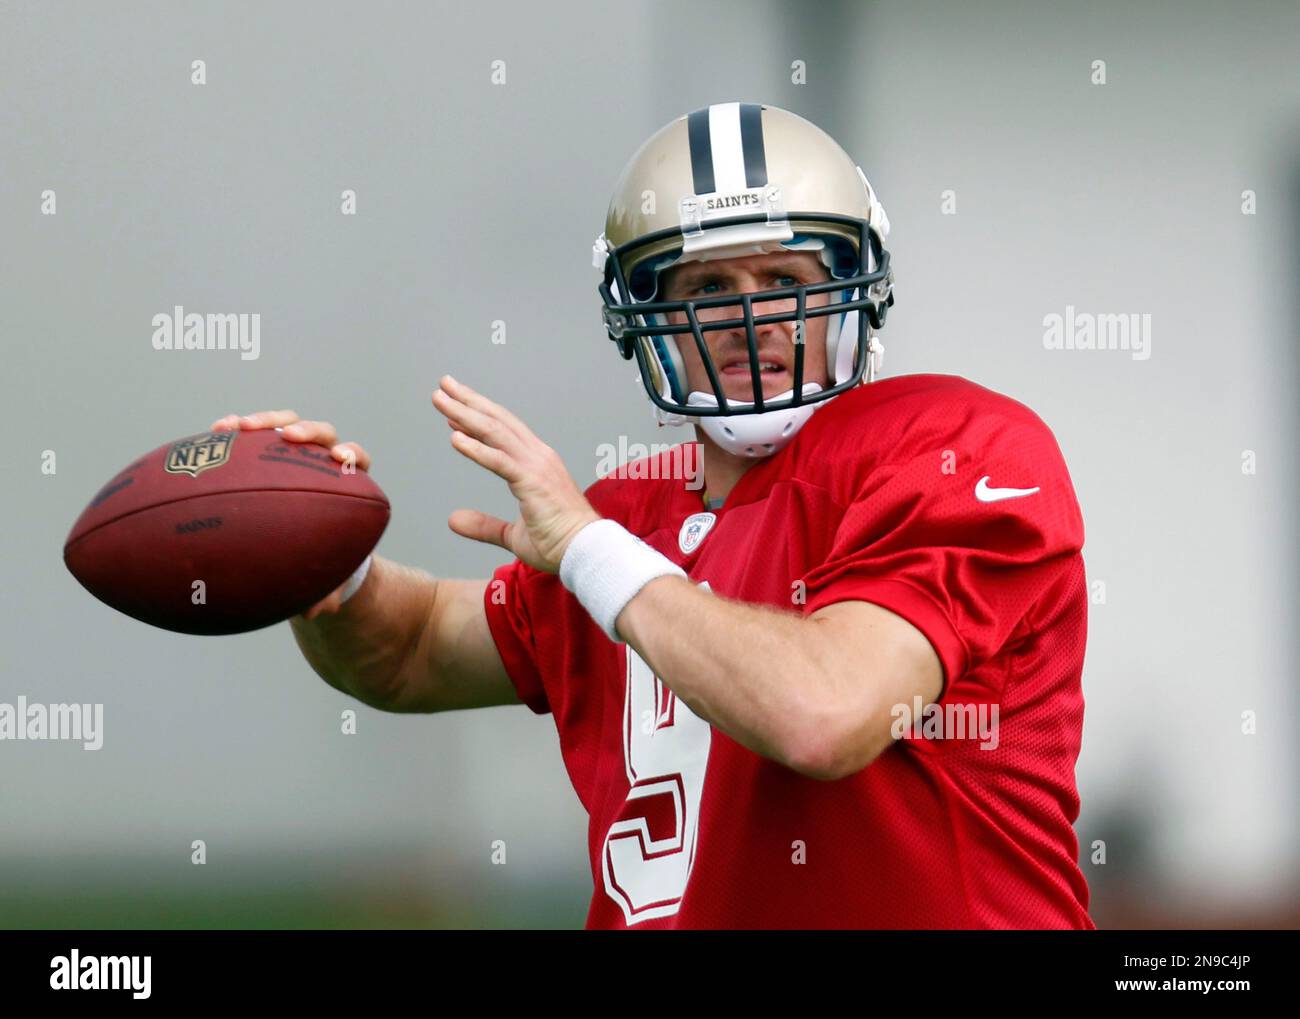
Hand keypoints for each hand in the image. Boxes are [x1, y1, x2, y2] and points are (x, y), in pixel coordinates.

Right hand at [210, 409, 373, 618]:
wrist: (300, 544)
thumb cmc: (318, 557)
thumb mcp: (324, 574)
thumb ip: (325, 588)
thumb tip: (315, 611)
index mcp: (346, 485)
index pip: (357, 459)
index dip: (351, 454)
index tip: (340, 458)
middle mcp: (322, 461)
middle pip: (323, 434)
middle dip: (307, 430)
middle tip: (288, 437)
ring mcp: (293, 453)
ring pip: (284, 425)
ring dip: (264, 421)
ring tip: (236, 427)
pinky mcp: (265, 452)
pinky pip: (251, 437)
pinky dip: (235, 432)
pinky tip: (215, 431)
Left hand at [432, 375, 599, 572]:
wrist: (588, 552)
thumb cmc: (560, 544)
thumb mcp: (513, 535)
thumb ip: (484, 524)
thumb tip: (453, 520)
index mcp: (537, 465)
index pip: (503, 433)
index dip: (478, 418)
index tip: (454, 410)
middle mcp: (538, 457)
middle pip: (498, 421)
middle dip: (468, 401)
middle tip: (444, 385)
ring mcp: (537, 466)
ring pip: (495, 432)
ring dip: (466, 413)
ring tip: (441, 399)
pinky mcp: (533, 482)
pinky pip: (500, 461)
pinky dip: (476, 448)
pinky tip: (454, 438)